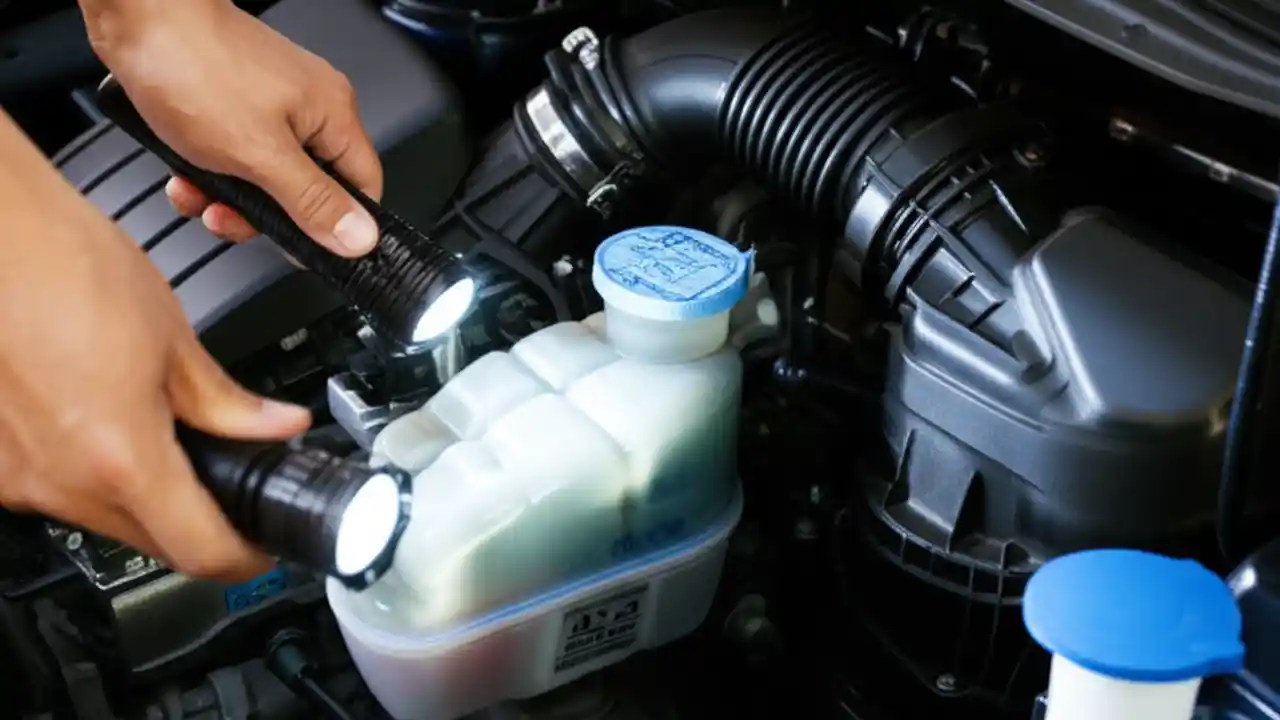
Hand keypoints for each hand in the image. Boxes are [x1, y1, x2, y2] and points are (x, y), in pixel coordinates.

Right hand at [0, 114, 312, 580]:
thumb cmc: (62, 264)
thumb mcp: (172, 338)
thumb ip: (228, 401)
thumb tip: (277, 426)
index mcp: (118, 458)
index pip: (201, 551)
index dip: (247, 556)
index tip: (265, 544)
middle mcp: (58, 482)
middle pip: (153, 542)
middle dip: (200, 521)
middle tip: (232, 481)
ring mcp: (13, 475)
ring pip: (103, 518)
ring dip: (145, 495)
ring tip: (168, 436)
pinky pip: (58, 488)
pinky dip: (94, 471)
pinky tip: (105, 421)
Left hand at [82, 0, 381, 255]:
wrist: (136, 16)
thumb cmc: (195, 65)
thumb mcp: (259, 154)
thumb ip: (312, 202)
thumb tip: (360, 238)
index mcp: (332, 116)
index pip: (362, 188)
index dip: (339, 226)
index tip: (304, 247)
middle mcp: (309, 108)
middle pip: (310, 190)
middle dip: (265, 215)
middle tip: (231, 219)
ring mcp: (271, 104)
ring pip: (266, 178)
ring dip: (228, 198)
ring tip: (197, 194)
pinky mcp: (234, 103)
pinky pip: (236, 157)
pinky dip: (209, 174)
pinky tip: (183, 174)